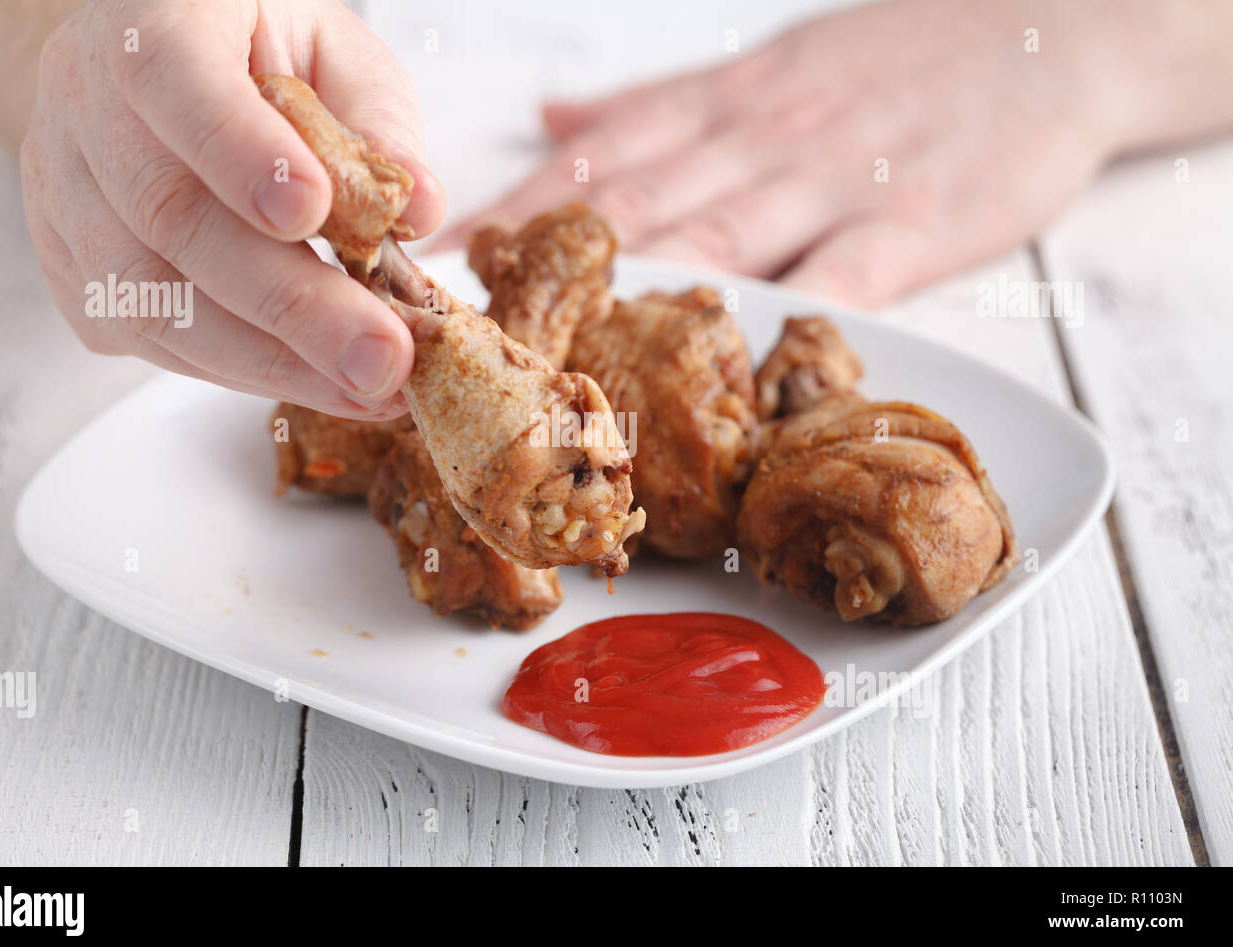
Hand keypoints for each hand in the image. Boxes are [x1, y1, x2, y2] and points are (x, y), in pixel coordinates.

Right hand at [21, 0, 444, 419]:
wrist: (169, 68)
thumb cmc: (262, 53)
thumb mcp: (337, 53)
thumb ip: (377, 119)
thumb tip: (420, 209)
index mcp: (150, 21)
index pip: (171, 81)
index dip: (237, 153)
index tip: (312, 215)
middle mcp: (84, 104)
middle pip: (170, 217)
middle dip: (290, 305)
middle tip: (382, 357)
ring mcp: (63, 194)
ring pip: (152, 300)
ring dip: (274, 362)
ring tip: (371, 389)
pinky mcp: (72, 271)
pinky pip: (153, 339)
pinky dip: (245, 371)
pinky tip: (321, 381)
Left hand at [439, 0, 1223, 307]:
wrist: (1057, 31)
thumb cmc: (902, 59)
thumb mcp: (769, 60)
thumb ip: (658, 102)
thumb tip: (552, 121)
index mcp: (726, 102)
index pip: (599, 156)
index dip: (518, 207)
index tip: (450, 257)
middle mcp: (765, 136)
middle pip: (634, 200)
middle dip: (545, 265)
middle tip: (475, 320)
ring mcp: (837, 179)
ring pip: (713, 234)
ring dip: (625, 293)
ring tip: (557, 345)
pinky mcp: (916, 225)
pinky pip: (835, 277)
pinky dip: (772, 316)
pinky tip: (720, 354)